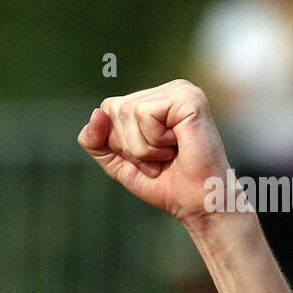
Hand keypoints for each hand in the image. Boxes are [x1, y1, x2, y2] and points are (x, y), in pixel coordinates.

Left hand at [77, 79, 230, 224]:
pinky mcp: (188, 97)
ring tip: (169, 154)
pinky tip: (178, 145)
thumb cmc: (164, 183)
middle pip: (113, 109)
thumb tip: (96, 113)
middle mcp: (166, 90)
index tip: (145, 158)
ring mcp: (179, 90)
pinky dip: (155, 141)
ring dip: (143, 147)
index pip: (106, 110)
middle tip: (159, 159)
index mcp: (152, 100)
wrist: (197, 202)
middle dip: (129, 146)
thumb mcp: (117, 162)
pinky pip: (145, 114)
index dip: (117, 142)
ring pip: (127, 112)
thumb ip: (95, 140)